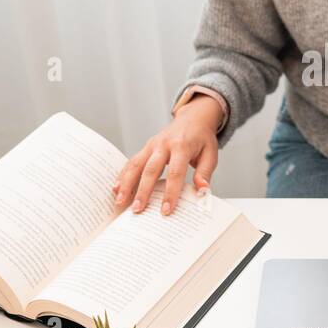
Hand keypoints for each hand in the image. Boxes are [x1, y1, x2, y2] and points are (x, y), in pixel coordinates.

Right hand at [112, 94, 220, 215]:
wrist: (193, 118)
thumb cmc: (202, 138)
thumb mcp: (211, 154)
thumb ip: (205, 173)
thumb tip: (202, 191)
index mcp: (182, 146)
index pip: (175, 172)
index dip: (170, 192)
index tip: (166, 210)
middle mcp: (164, 144)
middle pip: (150, 170)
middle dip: (142, 191)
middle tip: (137, 210)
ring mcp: (152, 145)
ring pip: (136, 164)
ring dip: (126, 184)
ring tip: (120, 201)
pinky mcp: (146, 147)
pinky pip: (132, 161)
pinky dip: (123, 175)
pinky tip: (116, 188)